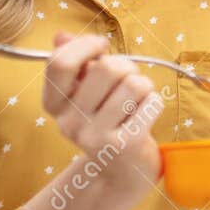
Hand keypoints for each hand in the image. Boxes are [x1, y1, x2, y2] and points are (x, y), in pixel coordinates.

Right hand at [42, 29, 162, 204]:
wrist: (121, 173)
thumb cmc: (108, 122)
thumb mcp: (86, 93)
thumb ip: (75, 64)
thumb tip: (62, 36)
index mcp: (54, 105)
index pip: (59, 63)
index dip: (86, 45)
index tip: (102, 46)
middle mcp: (69, 122)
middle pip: (106, 68)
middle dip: (126, 66)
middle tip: (129, 79)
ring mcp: (94, 136)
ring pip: (133, 84)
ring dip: (143, 86)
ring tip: (137, 100)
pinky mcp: (123, 145)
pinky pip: (151, 102)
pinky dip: (154, 102)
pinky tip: (145, 115)